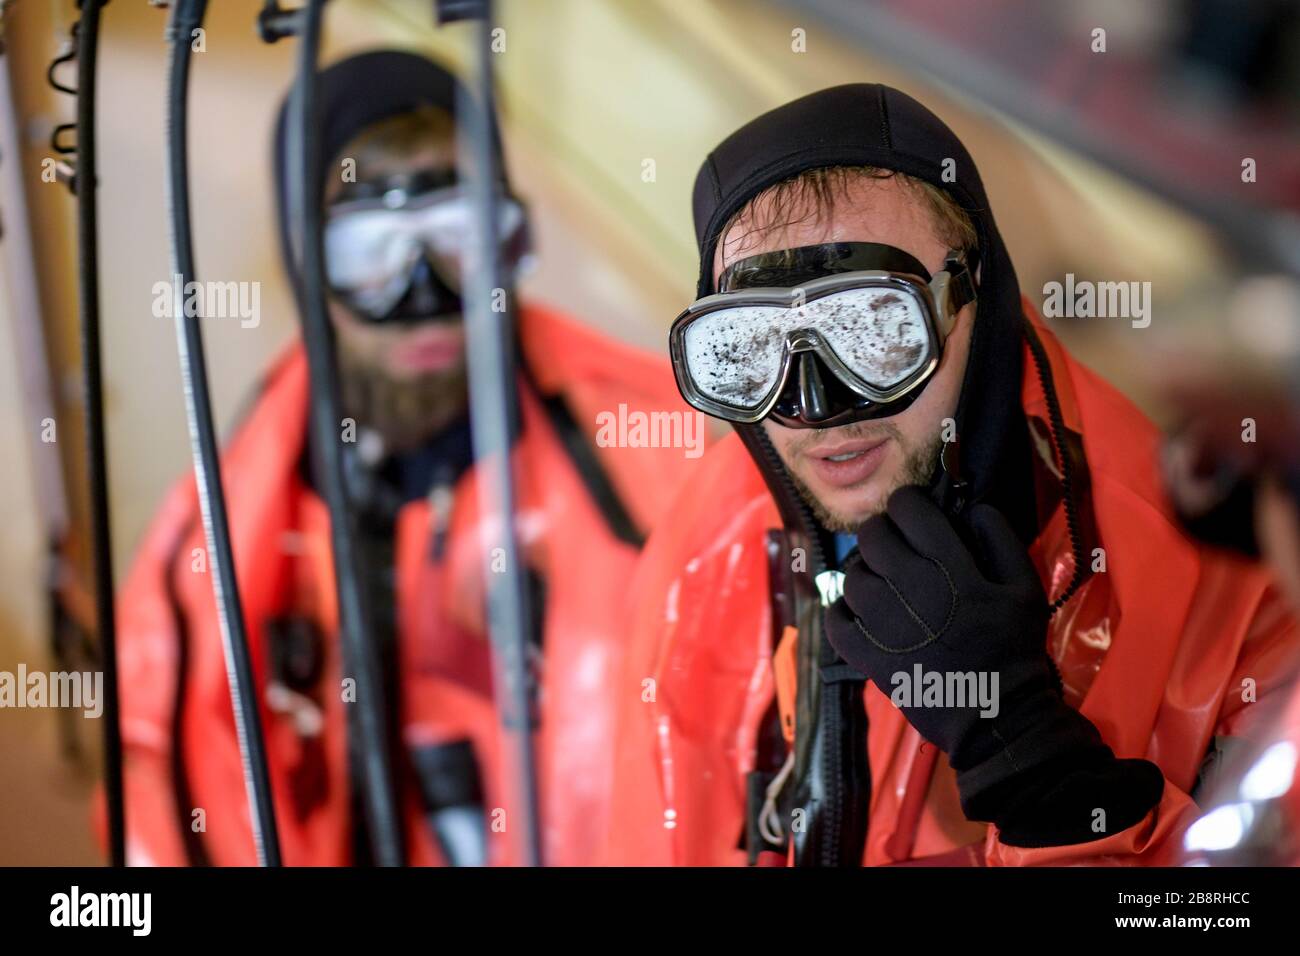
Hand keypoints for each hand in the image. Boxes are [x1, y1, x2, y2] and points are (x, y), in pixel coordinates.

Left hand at [825, 486, 1162, 845]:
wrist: (996, 714)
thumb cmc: (1013, 649)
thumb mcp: (1026, 588)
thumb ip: (1001, 539)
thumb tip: (971, 506)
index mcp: (948, 566)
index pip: (907, 508)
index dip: (908, 504)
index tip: (915, 516)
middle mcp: (909, 587)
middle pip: (871, 534)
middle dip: (883, 533)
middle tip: (897, 549)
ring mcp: (882, 622)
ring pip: (852, 575)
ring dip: (865, 573)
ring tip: (884, 587)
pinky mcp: (865, 655)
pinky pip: (834, 619)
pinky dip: (841, 612)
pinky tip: (859, 614)